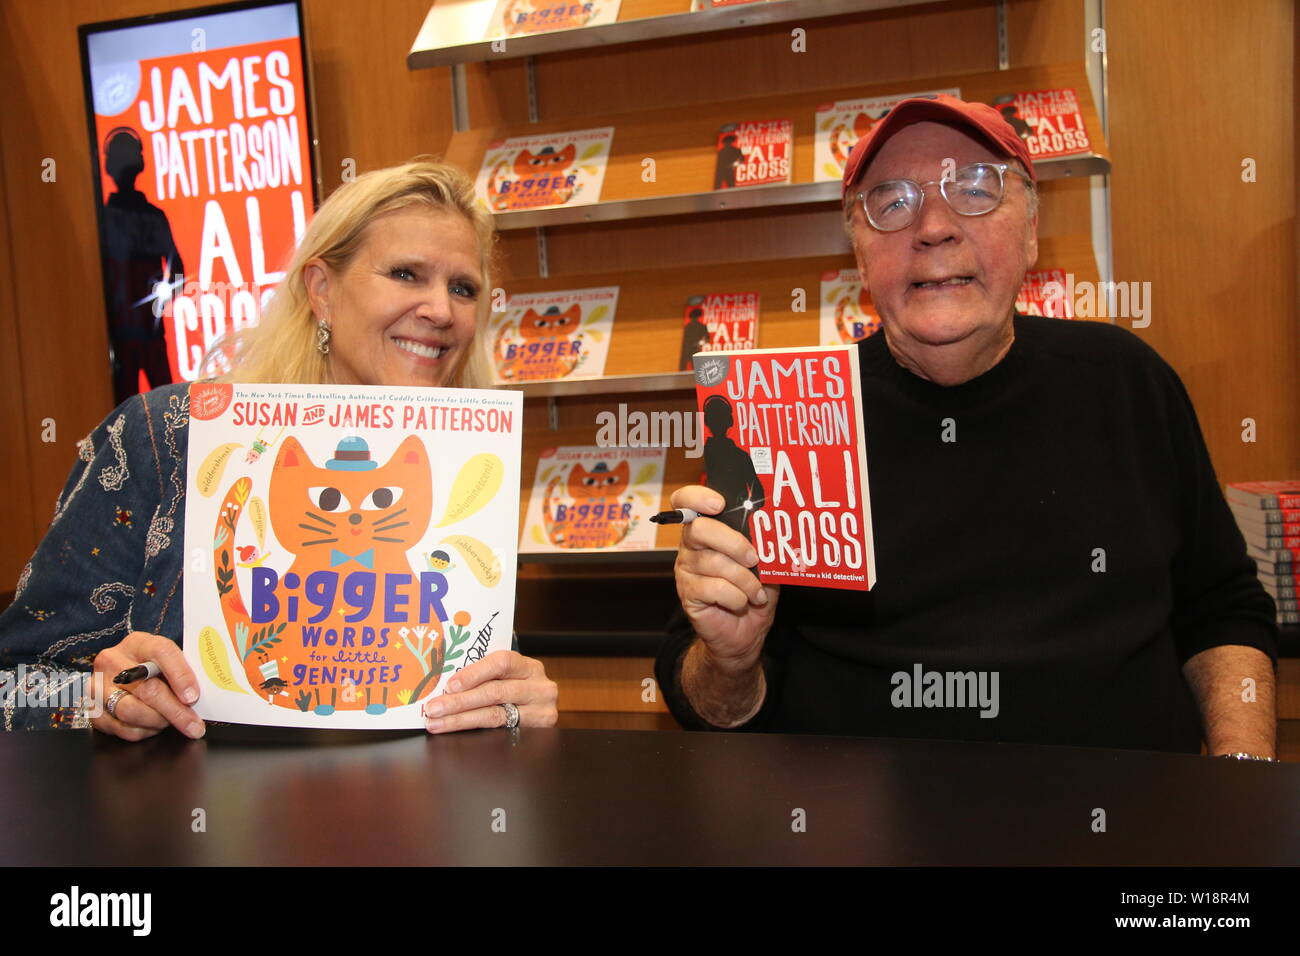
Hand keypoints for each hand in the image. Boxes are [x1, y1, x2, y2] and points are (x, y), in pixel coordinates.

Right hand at [89, 631, 204, 740]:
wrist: (119, 673)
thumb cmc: (152, 668)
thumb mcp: (166, 661)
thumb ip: (182, 671)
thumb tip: (200, 696)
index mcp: (138, 643)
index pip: (161, 652)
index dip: (180, 675)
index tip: (193, 697)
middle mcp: (113, 660)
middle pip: (147, 689)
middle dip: (175, 711)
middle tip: (194, 725)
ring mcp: (98, 684)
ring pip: (131, 711)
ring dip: (157, 722)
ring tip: (171, 723)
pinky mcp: (92, 708)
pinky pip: (120, 727)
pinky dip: (142, 731)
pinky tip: (154, 727)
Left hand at [422, 650, 557, 732]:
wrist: (539, 709)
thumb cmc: (515, 689)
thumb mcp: (506, 678)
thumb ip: (484, 676)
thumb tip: (444, 685)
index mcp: (528, 666)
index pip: (503, 662)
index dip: (475, 673)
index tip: (450, 685)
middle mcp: (539, 686)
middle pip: (496, 692)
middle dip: (460, 701)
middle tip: (434, 709)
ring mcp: (541, 710)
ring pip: (495, 714)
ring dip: (461, 719)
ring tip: (437, 723)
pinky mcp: (538, 731)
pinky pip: (500, 731)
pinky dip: (474, 730)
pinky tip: (456, 731)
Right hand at [672, 485, 779, 672]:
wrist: (744, 634)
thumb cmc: (753, 593)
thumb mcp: (764, 564)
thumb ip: (763, 543)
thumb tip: (775, 525)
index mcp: (706, 530)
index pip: (686, 501)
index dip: (697, 497)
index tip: (719, 503)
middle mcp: (691, 546)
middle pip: (700, 529)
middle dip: (733, 543)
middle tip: (754, 559)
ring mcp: (686, 570)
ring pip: (713, 562)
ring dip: (745, 579)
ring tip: (757, 592)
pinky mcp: (688, 594)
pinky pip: (713, 588)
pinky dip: (736, 596)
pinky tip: (743, 602)